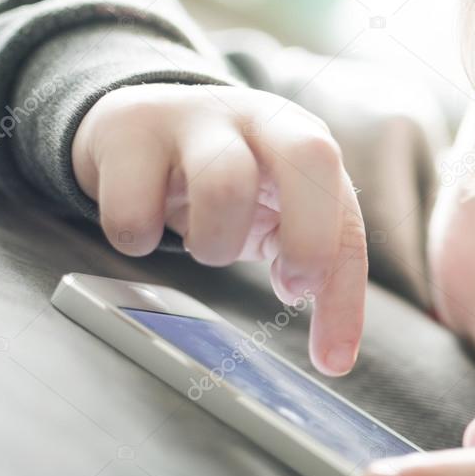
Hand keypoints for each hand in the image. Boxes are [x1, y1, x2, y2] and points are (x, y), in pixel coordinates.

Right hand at [71, 82, 366, 375]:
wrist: (136, 125)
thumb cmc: (224, 180)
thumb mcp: (275, 211)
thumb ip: (308, 258)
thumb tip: (331, 347)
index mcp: (305, 142)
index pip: (346, 217)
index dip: (345, 293)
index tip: (333, 359)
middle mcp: (260, 117)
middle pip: (312, 157)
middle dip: (310, 238)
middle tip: (290, 289)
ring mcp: (193, 116)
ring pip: (223, 185)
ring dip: (214, 244)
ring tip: (206, 244)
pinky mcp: (128, 127)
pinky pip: (135, 211)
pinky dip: (138, 239)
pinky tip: (145, 222)